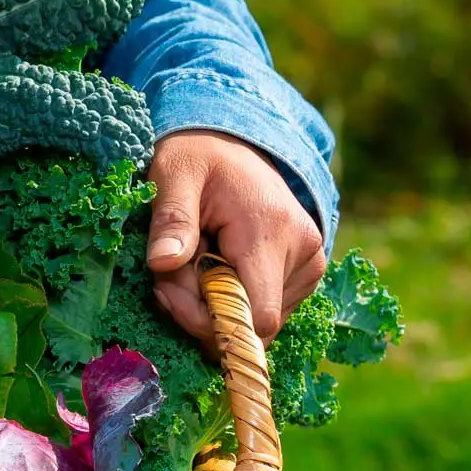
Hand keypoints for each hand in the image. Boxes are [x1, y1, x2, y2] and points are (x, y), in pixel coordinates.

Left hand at [144, 130, 324, 343]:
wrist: (233, 146)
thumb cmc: (199, 158)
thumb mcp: (174, 176)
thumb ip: (171, 219)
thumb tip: (162, 263)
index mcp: (272, 231)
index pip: (257, 317)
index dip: (206, 320)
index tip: (167, 290)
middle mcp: (303, 254)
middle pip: (249, 324)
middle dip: (197, 309)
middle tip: (167, 272)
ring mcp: (308, 268)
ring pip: (253, 322)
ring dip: (209, 305)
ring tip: (192, 260)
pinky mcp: (303, 276)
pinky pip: (260, 313)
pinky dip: (227, 301)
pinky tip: (211, 268)